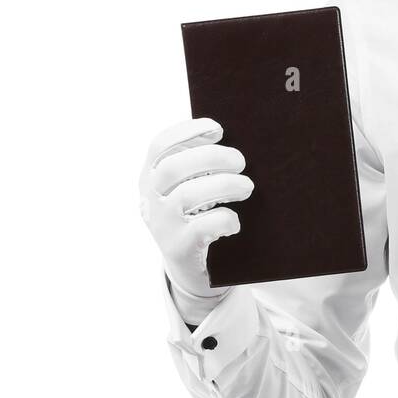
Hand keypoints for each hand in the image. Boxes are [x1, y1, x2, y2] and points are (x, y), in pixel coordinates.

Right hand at [139, 117, 252, 302]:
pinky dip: (224, 219)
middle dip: (211, 157)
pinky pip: (201, 227)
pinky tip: (235, 221)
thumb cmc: (197, 216)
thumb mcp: (190, 187)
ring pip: (188, 195)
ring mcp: (161, 224)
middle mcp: (150, 199)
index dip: (188, 132)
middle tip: (241, 160)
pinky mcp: (178, 247)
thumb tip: (227, 136)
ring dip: (224, 185)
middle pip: (173, 167)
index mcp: (151, 177)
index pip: (159, 145)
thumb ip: (200, 164)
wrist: (191, 269)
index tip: (218, 128)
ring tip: (247, 187)